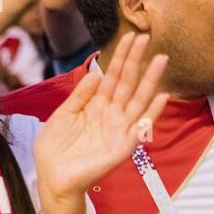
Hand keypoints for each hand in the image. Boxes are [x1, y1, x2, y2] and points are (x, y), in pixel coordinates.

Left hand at [35, 32, 168, 204]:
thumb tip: (96, 74)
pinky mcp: (123, 146)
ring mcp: (119, 129)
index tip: (130, 37)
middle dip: (136, 61)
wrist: (51, 177)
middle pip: (127, 82)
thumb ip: (79, 96)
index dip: (121, 57)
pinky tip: (161, 96)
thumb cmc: (55, 148)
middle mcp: (111, 114)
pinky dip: (152, 113)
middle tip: (146, 37)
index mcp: (96, 105)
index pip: (112, 76)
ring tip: (161, 59)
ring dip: (150, 80)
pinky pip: (140, 127)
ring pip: (138, 100)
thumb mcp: (63, 115)